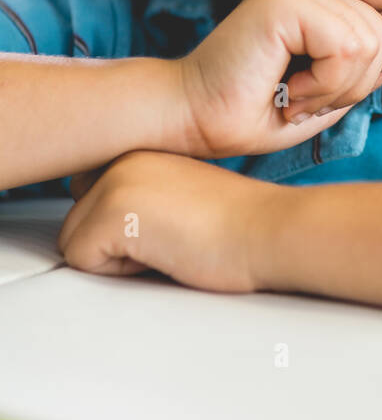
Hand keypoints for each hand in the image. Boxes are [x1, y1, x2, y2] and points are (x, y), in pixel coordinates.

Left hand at [61, 150, 279, 291]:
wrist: (270, 229)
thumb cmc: (241, 224)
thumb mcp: (183, 194)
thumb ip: (142, 196)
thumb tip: (107, 226)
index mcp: (141, 149)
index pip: (89, 196)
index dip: (121, 226)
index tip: (165, 225)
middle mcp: (123, 157)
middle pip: (76, 220)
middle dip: (114, 243)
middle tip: (171, 235)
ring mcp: (114, 180)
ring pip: (74, 241)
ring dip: (116, 257)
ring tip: (170, 242)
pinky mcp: (112, 210)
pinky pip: (82, 260)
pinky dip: (120, 271)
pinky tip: (166, 251)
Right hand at [177, 0, 381, 159]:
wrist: (191, 119)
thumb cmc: (255, 111)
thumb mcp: (329, 90)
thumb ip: (367, 61)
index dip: (365, 80)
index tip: (313, 94)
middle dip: (353, 87)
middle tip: (300, 99)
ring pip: (371, 44)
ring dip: (336, 89)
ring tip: (291, 95)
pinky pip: (347, 48)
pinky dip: (324, 85)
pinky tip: (286, 89)